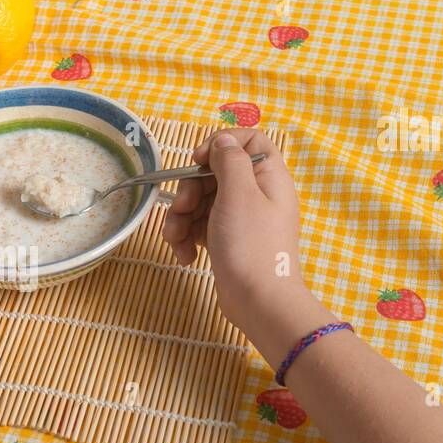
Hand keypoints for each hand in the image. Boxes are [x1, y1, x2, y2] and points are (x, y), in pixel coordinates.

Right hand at [161, 129, 327, 357]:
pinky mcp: (228, 241)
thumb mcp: (239, 193)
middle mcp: (257, 194)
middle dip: (190, 190)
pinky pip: (201, 227)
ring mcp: (241, 219)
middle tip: (182, 209)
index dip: (220, 144)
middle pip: (214, 174)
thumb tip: (223, 140)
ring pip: (202, 202)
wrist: (259, 302)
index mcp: (268, 176)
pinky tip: (184, 255)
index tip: (198, 161)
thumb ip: (229, 159)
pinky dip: (188, 238)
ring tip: (175, 240)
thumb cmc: (251, 245)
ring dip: (181, 219)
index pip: (248, 141)